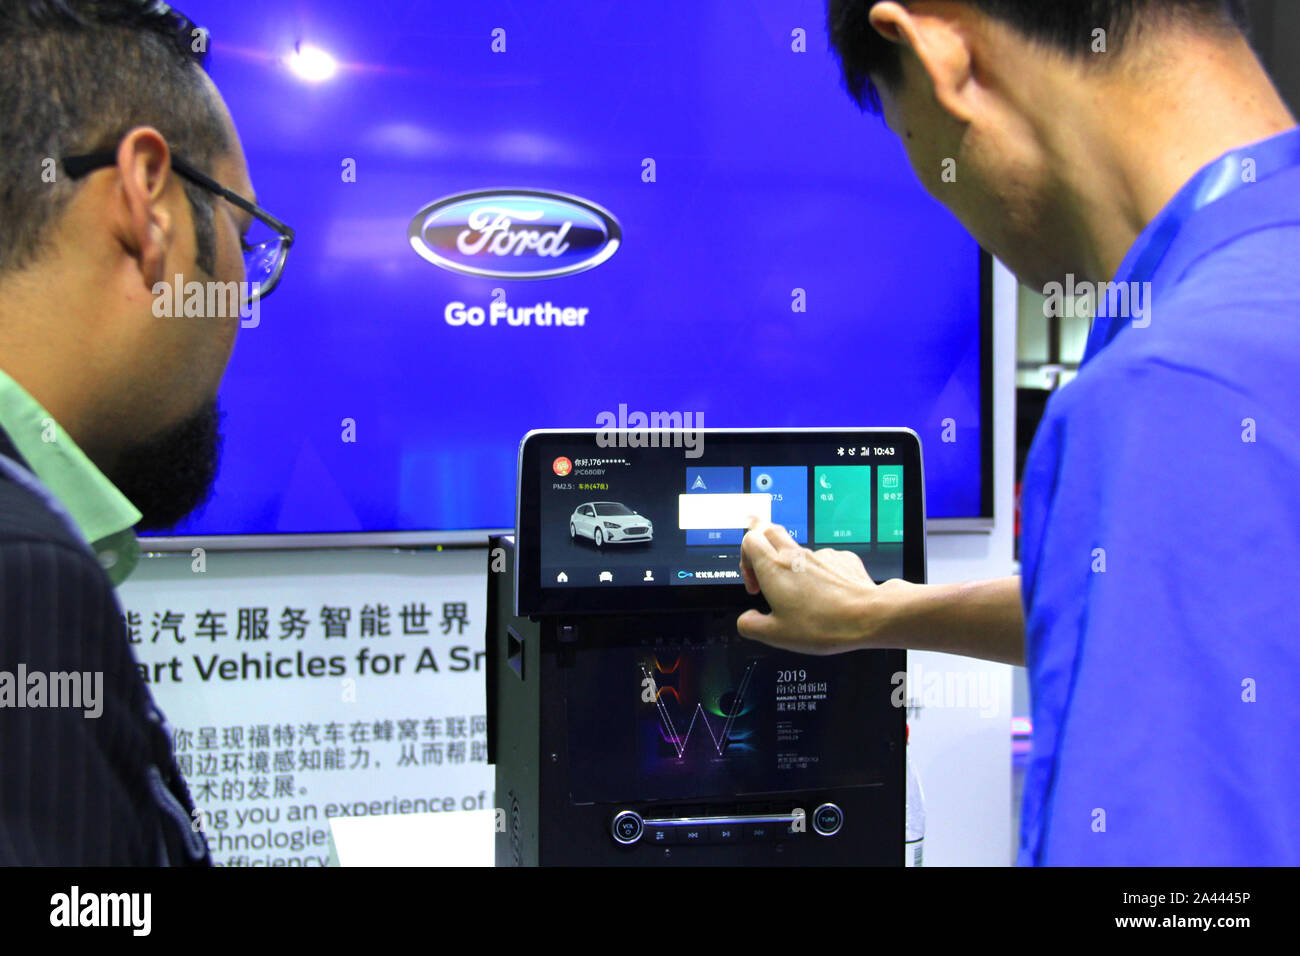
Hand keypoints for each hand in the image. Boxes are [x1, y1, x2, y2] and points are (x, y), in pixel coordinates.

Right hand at [737, 518, 878, 654]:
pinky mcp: (841, 559)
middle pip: (770, 530)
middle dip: (762, 546)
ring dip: (791, 565)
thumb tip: (746, 620)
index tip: (755, 584)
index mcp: (774, 568)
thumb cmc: (823, 624)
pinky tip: (826, 595)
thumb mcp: (776, 635)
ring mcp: (820, 555)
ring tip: (800, 595)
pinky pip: (824, 559)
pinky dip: (819, 573)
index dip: (744, 558)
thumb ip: (751, 625)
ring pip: (797, 548)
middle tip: (765, 570)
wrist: (868, 616)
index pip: (749, 539)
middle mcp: (796, 555)